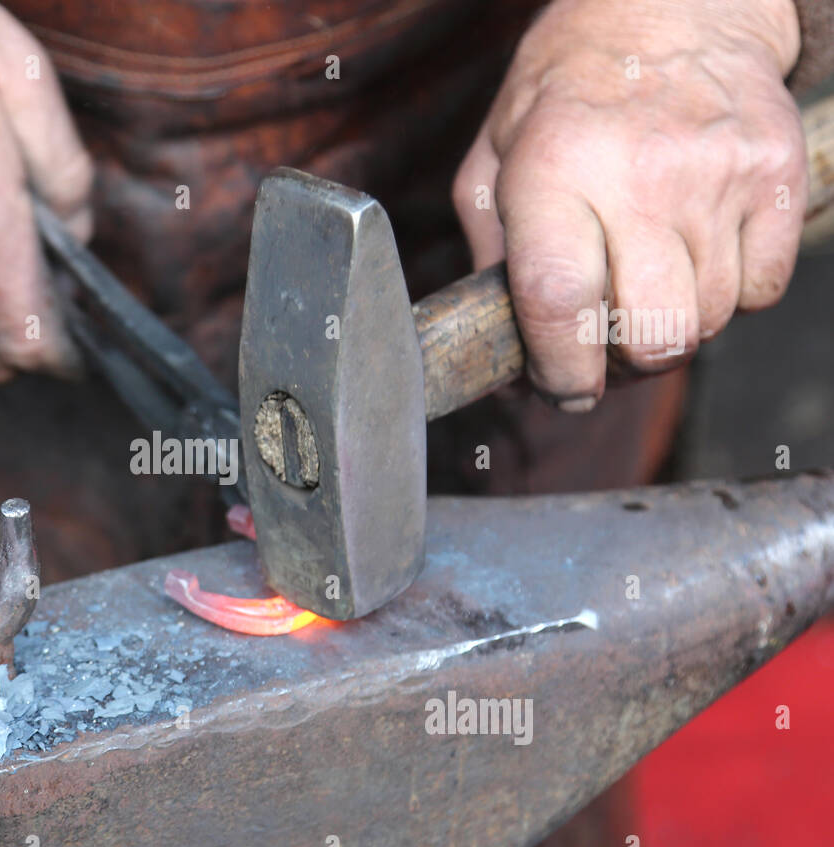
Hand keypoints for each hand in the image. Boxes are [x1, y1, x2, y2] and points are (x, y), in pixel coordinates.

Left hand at [453, 0, 804, 410]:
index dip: (560, 369)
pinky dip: (729, 298)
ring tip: (646, 294)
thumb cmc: (568, 91)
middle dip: (624, 366)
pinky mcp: (777, 176)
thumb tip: (498, 356)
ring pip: (709, 321)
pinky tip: (696, 262)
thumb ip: (491, 257)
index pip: (561, 303)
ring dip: (674, 333)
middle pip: (652, 334)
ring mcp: (719, 176)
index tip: (560, 386)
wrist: (673, 5)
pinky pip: (761, 290)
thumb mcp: (496, 159)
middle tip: (606, 349)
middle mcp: (641, 176)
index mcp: (556, 171)